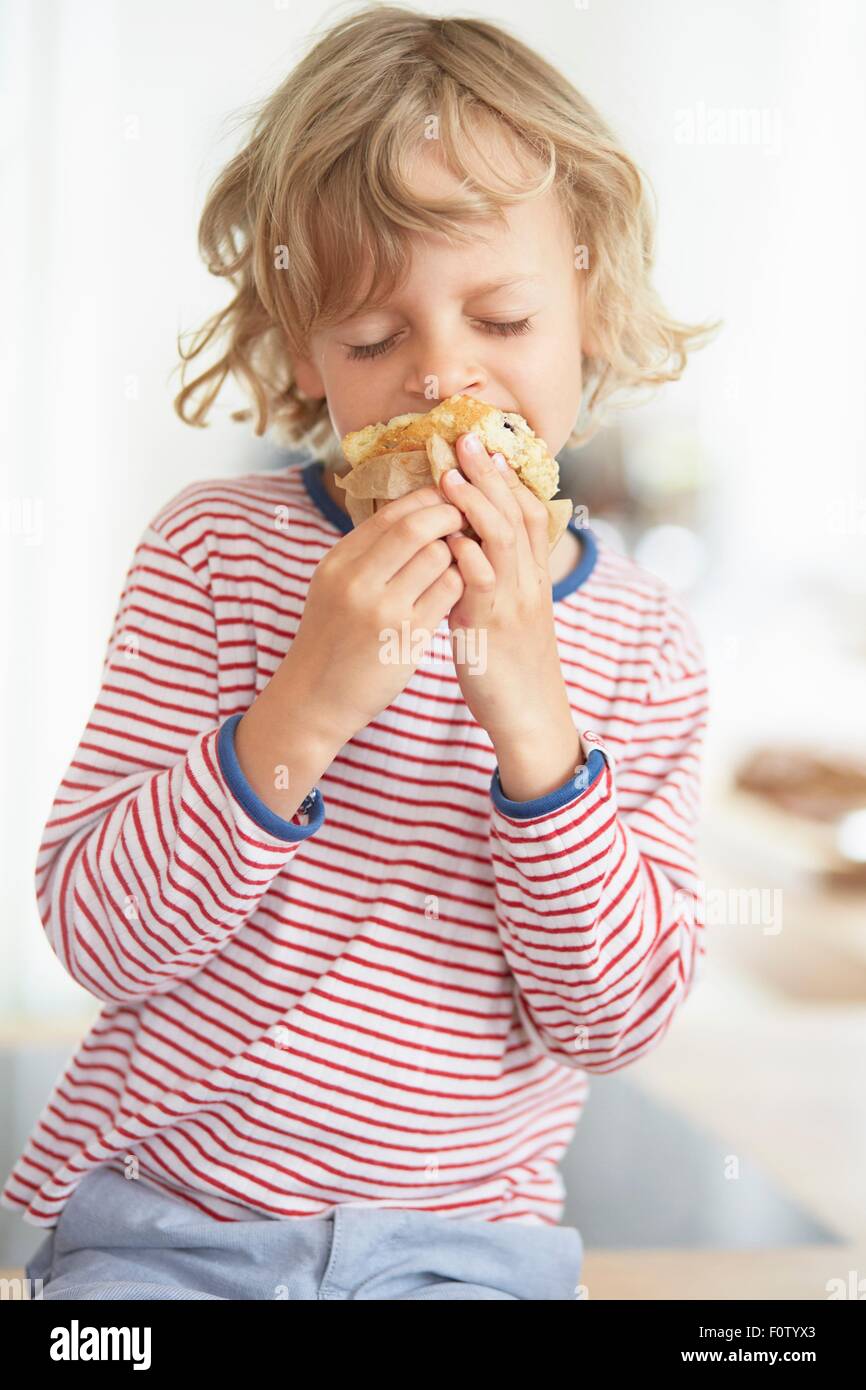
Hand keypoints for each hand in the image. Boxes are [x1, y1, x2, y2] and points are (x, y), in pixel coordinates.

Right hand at [284, 487, 464, 742]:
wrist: (313, 699)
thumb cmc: (331, 639)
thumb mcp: (333, 586)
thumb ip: (366, 552)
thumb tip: (413, 511)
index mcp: (338, 562)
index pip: (391, 512)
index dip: (427, 499)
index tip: (448, 501)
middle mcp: (356, 580)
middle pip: (417, 526)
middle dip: (450, 516)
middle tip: (467, 522)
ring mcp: (382, 609)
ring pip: (439, 557)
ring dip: (458, 553)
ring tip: (462, 560)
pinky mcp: (407, 636)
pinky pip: (449, 592)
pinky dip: (460, 583)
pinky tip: (458, 591)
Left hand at [439, 433, 576, 749]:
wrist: (530, 718)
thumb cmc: (510, 668)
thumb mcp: (506, 614)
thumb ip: (489, 580)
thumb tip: (461, 548)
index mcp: (533, 577)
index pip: (529, 512)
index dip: (508, 478)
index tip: (486, 445)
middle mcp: (530, 583)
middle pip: (517, 513)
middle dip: (490, 474)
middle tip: (465, 438)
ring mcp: (515, 604)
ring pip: (504, 541)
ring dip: (476, 504)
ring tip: (450, 475)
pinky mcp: (494, 629)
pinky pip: (484, 585)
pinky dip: (468, 557)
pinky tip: (449, 538)